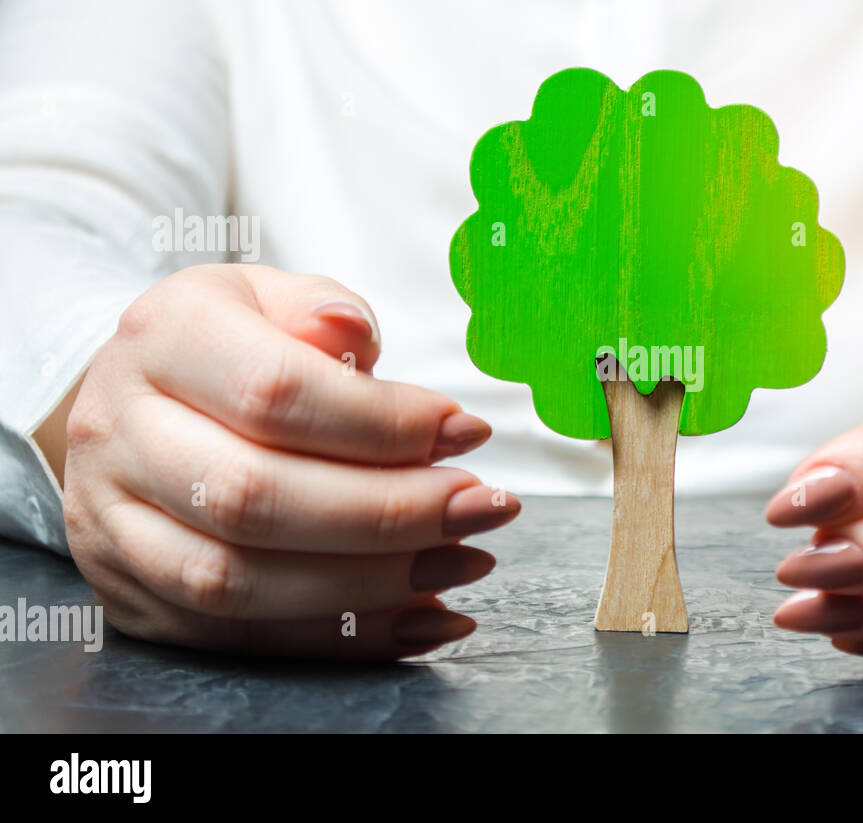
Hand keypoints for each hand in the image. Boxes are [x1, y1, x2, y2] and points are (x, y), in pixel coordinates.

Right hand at [58, 264, 518, 658]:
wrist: (129, 406)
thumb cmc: (227, 348)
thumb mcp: (268, 298)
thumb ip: (321, 311)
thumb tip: (354, 337)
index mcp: (162, 339)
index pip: (276, 392)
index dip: (383, 422)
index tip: (466, 432)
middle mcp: (121, 433)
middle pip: (256, 496)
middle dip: (391, 512)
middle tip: (481, 506)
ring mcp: (116, 525)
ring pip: (238, 581)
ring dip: (371, 585)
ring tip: (462, 562)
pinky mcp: (136, 598)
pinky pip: (240, 639)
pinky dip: (342, 639)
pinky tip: (423, 618)